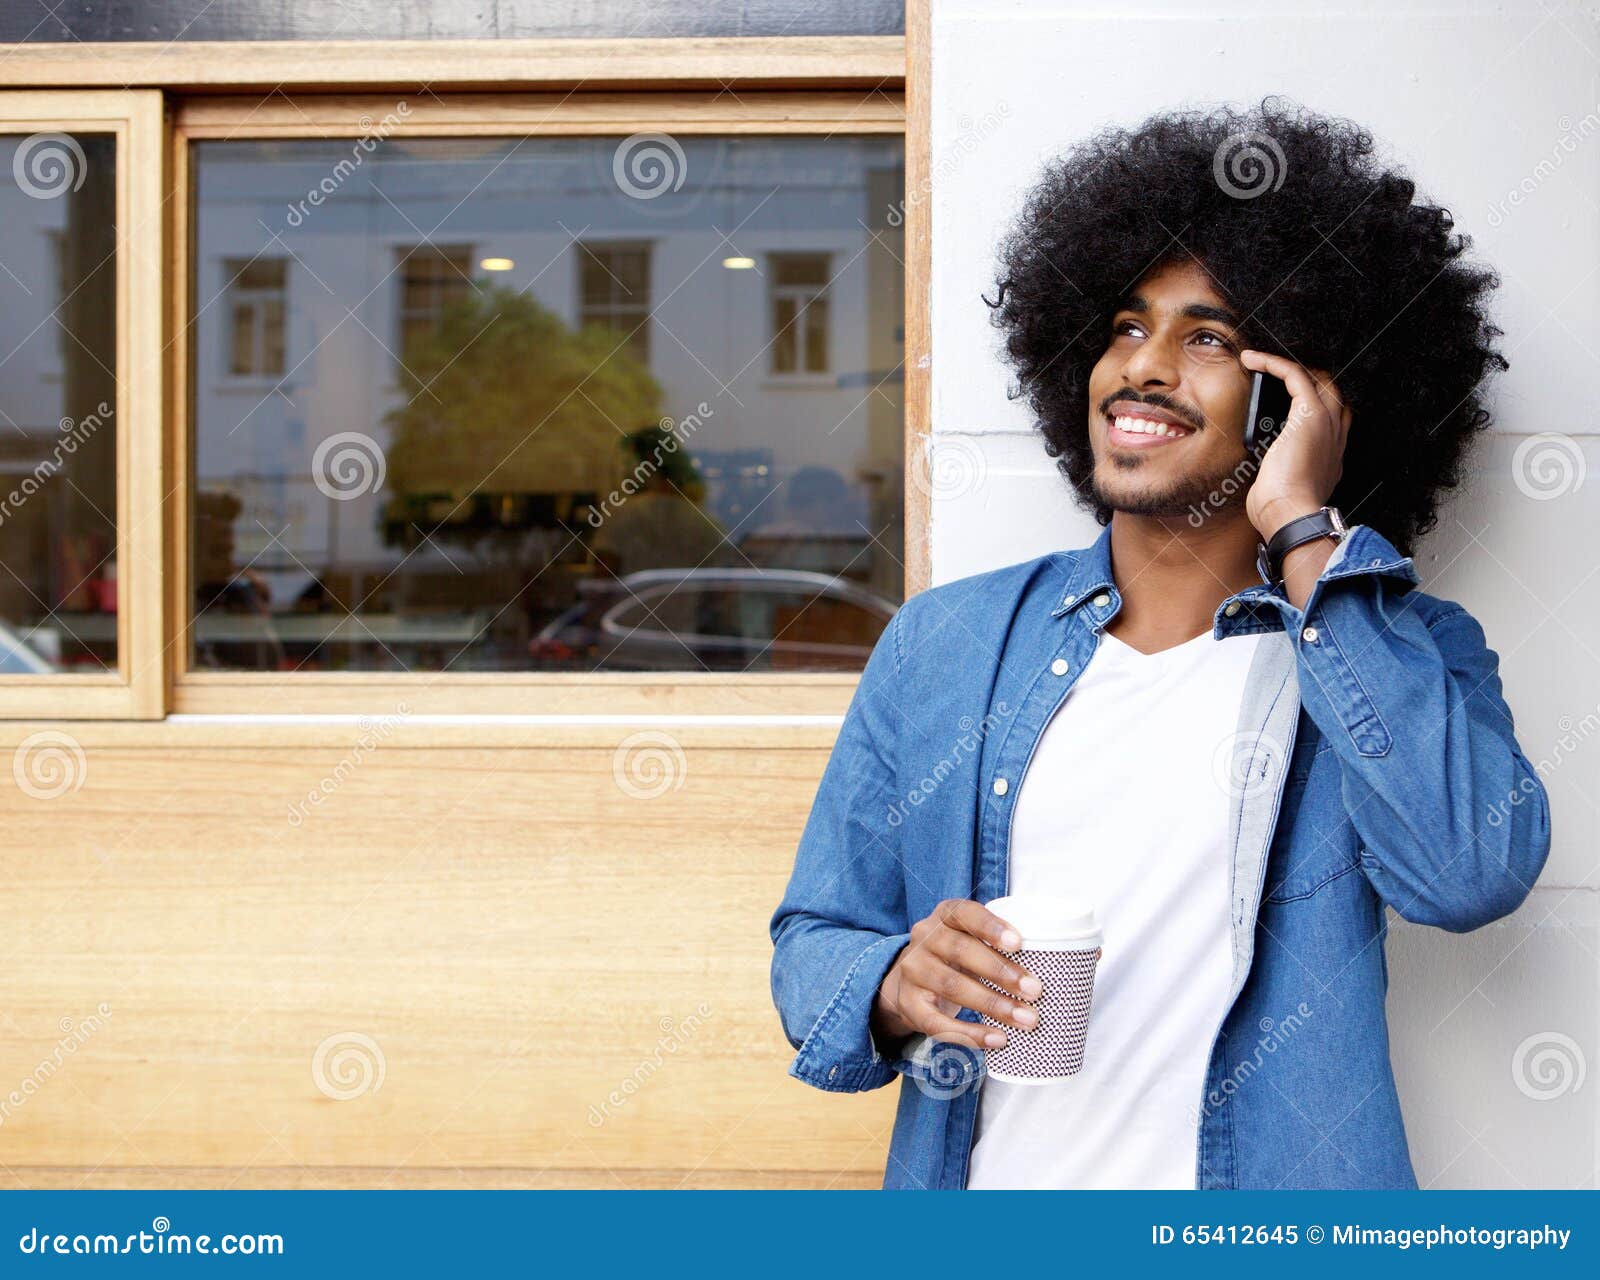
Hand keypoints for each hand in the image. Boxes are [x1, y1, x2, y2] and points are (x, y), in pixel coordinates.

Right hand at [871, 899, 1043, 1051]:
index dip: (991, 927)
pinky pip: (937, 1023)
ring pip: (952, 987)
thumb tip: (1072, 958)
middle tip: (1035, 991)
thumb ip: (1006, 942)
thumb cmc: (959, 956)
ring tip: (1026, 1020)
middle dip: (1001, 972)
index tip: (1019, 943)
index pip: (965, 913)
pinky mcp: (909, 1004)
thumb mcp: (974, 938)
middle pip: (961, 951)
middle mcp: (925, 938)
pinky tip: (997, 1039)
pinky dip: (970, 1033)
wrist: (910, 980)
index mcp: (946, 915)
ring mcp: (914, 971)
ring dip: (993, 1005)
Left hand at [1239, 349, 1351, 539]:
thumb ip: (1276, 474)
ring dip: (1287, 367)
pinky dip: (1273, 363)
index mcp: (1331, 457)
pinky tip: (1253, 360)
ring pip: (1317, 379)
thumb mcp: (1280, 490)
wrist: (1291, 514)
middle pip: (1330, 394)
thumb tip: (1261, 471)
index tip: (1281, 403)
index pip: (1330, 422)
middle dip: (1306, 380)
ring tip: (1260, 363)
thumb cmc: (1281, 512)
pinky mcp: (1310, 414)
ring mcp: (1327, 423)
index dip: (1311, 406)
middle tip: (1274, 376)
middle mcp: (1335, 438)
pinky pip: (1294, 374)